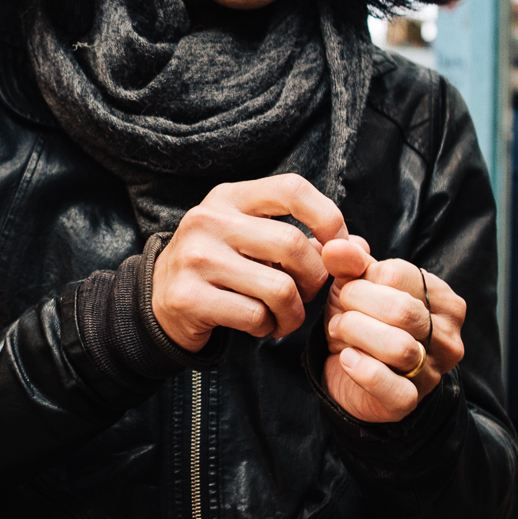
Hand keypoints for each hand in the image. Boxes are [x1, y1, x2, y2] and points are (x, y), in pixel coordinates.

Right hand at [151, 175, 338, 351]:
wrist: (159, 302)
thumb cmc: (221, 267)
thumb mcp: (251, 238)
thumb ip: (304, 238)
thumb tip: (358, 249)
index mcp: (230, 197)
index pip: (293, 189)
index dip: (328, 217)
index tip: (338, 246)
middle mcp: (209, 220)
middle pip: (293, 245)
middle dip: (314, 279)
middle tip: (307, 295)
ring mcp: (196, 258)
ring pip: (279, 288)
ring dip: (293, 313)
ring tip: (283, 317)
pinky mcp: (190, 297)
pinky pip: (254, 317)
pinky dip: (267, 328)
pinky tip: (257, 325)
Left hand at [320, 236, 465, 423]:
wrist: (352, 372)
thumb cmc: (363, 320)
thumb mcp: (356, 284)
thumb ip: (349, 262)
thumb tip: (338, 246)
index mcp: (443, 300)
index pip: (399, 275)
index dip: (363, 279)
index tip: (349, 290)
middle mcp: (448, 336)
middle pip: (401, 311)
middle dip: (356, 305)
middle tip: (341, 311)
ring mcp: (433, 372)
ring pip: (400, 348)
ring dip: (356, 334)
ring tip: (341, 332)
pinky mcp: (410, 402)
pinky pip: (392, 387)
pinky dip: (362, 369)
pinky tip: (347, 359)